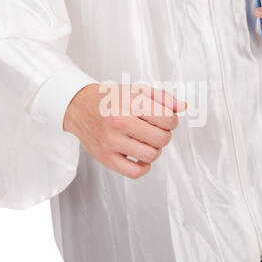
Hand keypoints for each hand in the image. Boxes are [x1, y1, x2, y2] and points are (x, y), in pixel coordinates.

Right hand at [63, 82, 186, 178]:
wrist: (78, 106)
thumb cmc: (109, 99)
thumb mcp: (135, 90)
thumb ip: (161, 97)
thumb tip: (182, 107)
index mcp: (129, 103)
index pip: (168, 119)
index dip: (171, 120)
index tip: (164, 119)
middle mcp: (119, 122)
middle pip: (162, 139)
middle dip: (163, 135)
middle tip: (154, 130)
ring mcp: (111, 142)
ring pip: (151, 156)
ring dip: (153, 150)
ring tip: (144, 141)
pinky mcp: (105, 157)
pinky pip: (135, 172)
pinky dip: (143, 167)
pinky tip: (139, 156)